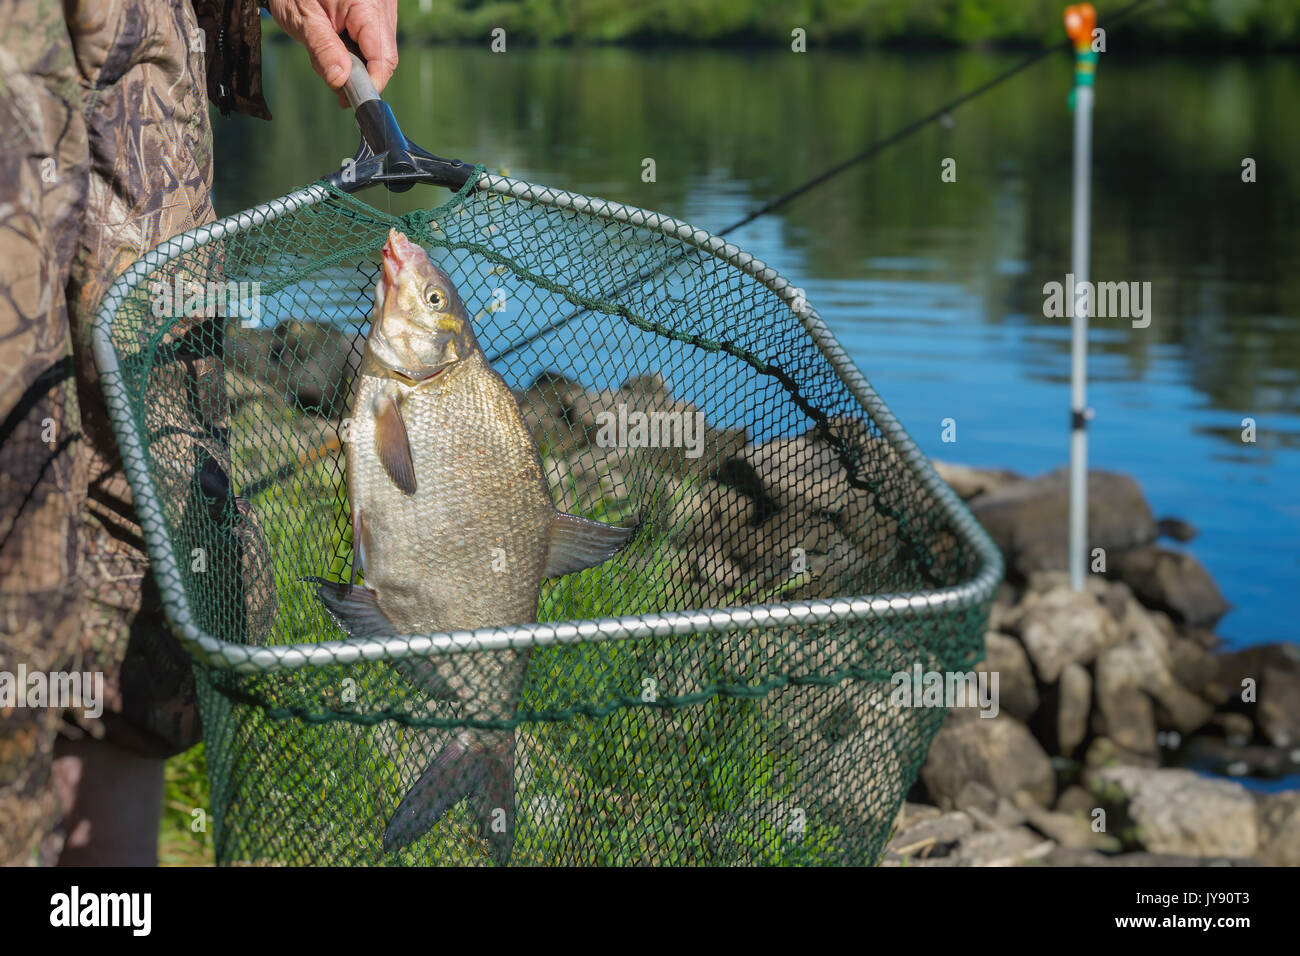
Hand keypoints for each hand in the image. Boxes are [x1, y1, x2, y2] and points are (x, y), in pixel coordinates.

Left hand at [267, 0, 397, 103]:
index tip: (351, 99)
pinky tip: (335, 40)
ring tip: (325, 48)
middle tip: (331, 77)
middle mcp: (382, 5)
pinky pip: (373, 40)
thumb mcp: (303, 18)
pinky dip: (353, 48)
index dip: (371, 83)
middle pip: (383, 56)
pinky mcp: (378, 11)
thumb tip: (340, 82)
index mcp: (367, 4)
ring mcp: (383, 7)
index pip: (383, 57)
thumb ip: (323, 50)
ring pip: (378, 51)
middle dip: (357, 73)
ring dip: (353, 61)